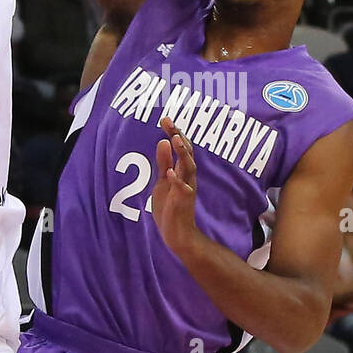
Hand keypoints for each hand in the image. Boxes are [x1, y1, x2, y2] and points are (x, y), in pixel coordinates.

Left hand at [152, 116, 199, 255]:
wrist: (176, 234)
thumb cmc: (170, 207)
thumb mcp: (162, 181)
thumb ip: (164, 163)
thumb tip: (162, 141)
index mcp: (182, 171)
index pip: (181, 147)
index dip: (174, 132)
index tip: (165, 119)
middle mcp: (187, 177)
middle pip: (187, 153)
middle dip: (179, 136)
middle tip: (169, 123)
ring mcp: (187, 189)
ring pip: (189, 167)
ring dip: (183, 153)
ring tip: (175, 140)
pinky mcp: (183, 202)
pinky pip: (183, 190)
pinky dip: (177, 180)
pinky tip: (170, 173)